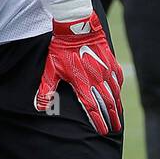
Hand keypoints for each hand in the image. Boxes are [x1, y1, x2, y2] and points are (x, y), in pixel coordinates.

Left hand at [34, 13, 123, 135]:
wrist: (77, 27)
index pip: (93, 108)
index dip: (98, 121)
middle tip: (114, 129)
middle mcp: (97, 79)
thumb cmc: (61, 49)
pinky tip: (119, 95)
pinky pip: (117, 79)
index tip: (102, 131)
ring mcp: (106, 70)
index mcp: (83, 84)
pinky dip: (118, 89)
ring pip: (115, 93)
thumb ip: (46, 89)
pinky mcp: (111, 61)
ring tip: (119, 118)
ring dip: (117, 107)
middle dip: (111, 118)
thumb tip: (40, 107)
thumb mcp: (51, 69)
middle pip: (107, 104)